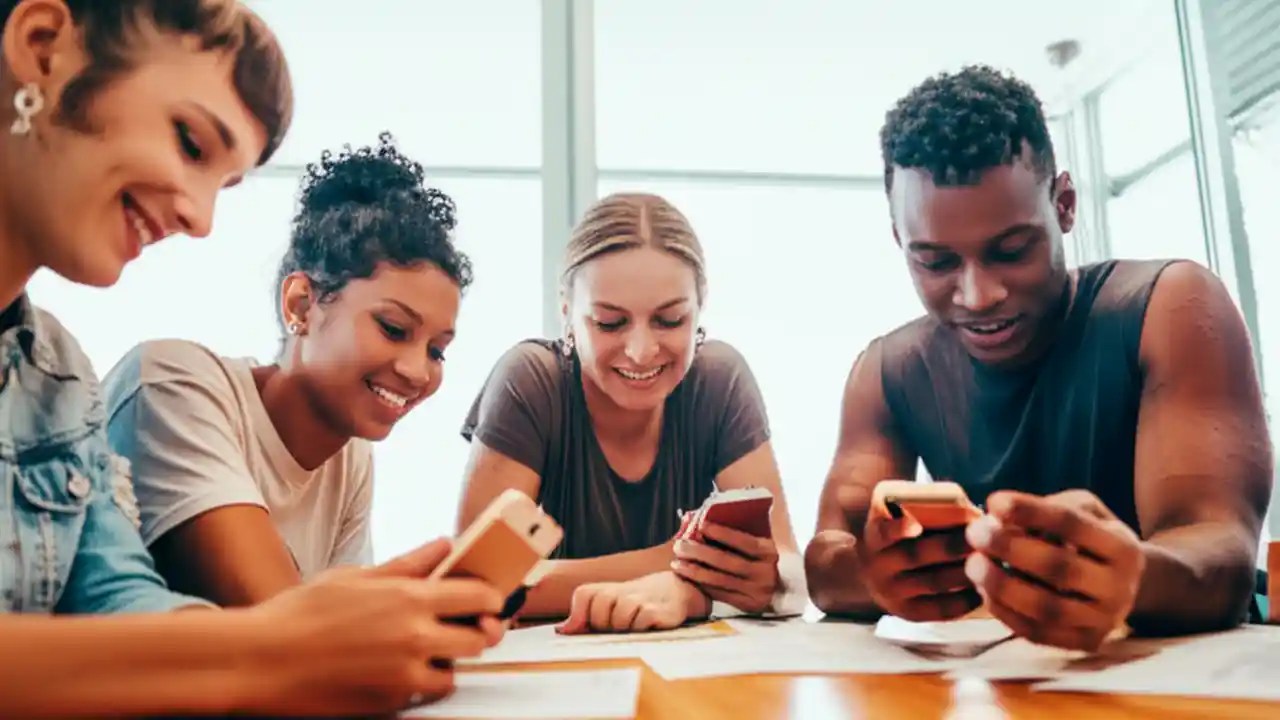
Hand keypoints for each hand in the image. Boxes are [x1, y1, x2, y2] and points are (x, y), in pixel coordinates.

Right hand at [243, 539, 506, 716]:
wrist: (258, 661)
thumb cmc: (300, 614)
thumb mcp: (355, 576)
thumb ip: (407, 565)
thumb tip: (443, 546)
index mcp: (408, 598)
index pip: (479, 597)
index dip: (491, 598)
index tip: (488, 600)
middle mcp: (414, 638)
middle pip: (478, 640)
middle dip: (475, 633)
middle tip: (461, 628)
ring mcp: (402, 677)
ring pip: (452, 676)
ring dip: (445, 664)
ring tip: (421, 652)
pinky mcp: (387, 707)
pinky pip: (419, 697)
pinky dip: (415, 687)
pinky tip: (392, 671)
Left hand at [556, 572, 709, 634]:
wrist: (676, 591)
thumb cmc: (637, 604)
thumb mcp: (610, 608)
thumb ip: (585, 617)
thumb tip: (561, 630)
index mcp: (606, 590)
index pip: (584, 594)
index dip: (580, 614)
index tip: (586, 627)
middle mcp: (621, 591)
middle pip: (600, 611)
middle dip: (605, 626)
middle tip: (617, 628)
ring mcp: (640, 599)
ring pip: (619, 620)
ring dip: (624, 630)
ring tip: (633, 628)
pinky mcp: (656, 611)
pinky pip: (639, 624)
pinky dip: (640, 630)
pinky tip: (647, 627)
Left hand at [671, 523, 779, 612]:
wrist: (780, 588)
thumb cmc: (758, 558)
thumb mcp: (754, 542)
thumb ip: (731, 530)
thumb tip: (694, 517)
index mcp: (768, 552)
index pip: (744, 541)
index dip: (722, 533)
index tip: (701, 525)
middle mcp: (765, 573)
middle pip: (727, 561)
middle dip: (699, 552)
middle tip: (680, 546)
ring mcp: (756, 592)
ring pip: (720, 580)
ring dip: (695, 571)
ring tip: (677, 563)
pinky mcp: (747, 606)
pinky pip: (719, 594)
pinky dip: (701, 584)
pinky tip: (687, 577)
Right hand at [858, 509, 979, 621]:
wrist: (873, 573)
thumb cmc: (897, 539)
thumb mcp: (893, 522)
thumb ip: (918, 515)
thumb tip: (965, 513)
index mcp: (875, 538)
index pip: (884, 533)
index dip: (899, 529)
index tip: (916, 525)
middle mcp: (879, 567)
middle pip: (916, 556)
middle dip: (950, 546)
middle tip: (979, 537)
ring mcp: (892, 593)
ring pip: (932, 583)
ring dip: (963, 572)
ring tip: (989, 562)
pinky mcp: (907, 612)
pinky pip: (938, 609)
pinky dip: (963, 601)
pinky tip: (981, 591)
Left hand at [965, 490, 1144, 650]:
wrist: (1125, 586)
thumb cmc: (1090, 540)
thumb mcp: (1084, 511)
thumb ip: (1049, 507)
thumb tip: (999, 514)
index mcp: (1123, 547)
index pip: (1072, 524)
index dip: (1030, 511)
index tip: (994, 502)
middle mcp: (1119, 587)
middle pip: (1059, 569)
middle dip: (1009, 549)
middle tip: (974, 534)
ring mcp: (1104, 621)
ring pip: (1047, 608)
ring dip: (1001, 586)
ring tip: (973, 565)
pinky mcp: (1084, 643)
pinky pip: (1038, 633)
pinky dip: (1005, 612)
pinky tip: (985, 591)